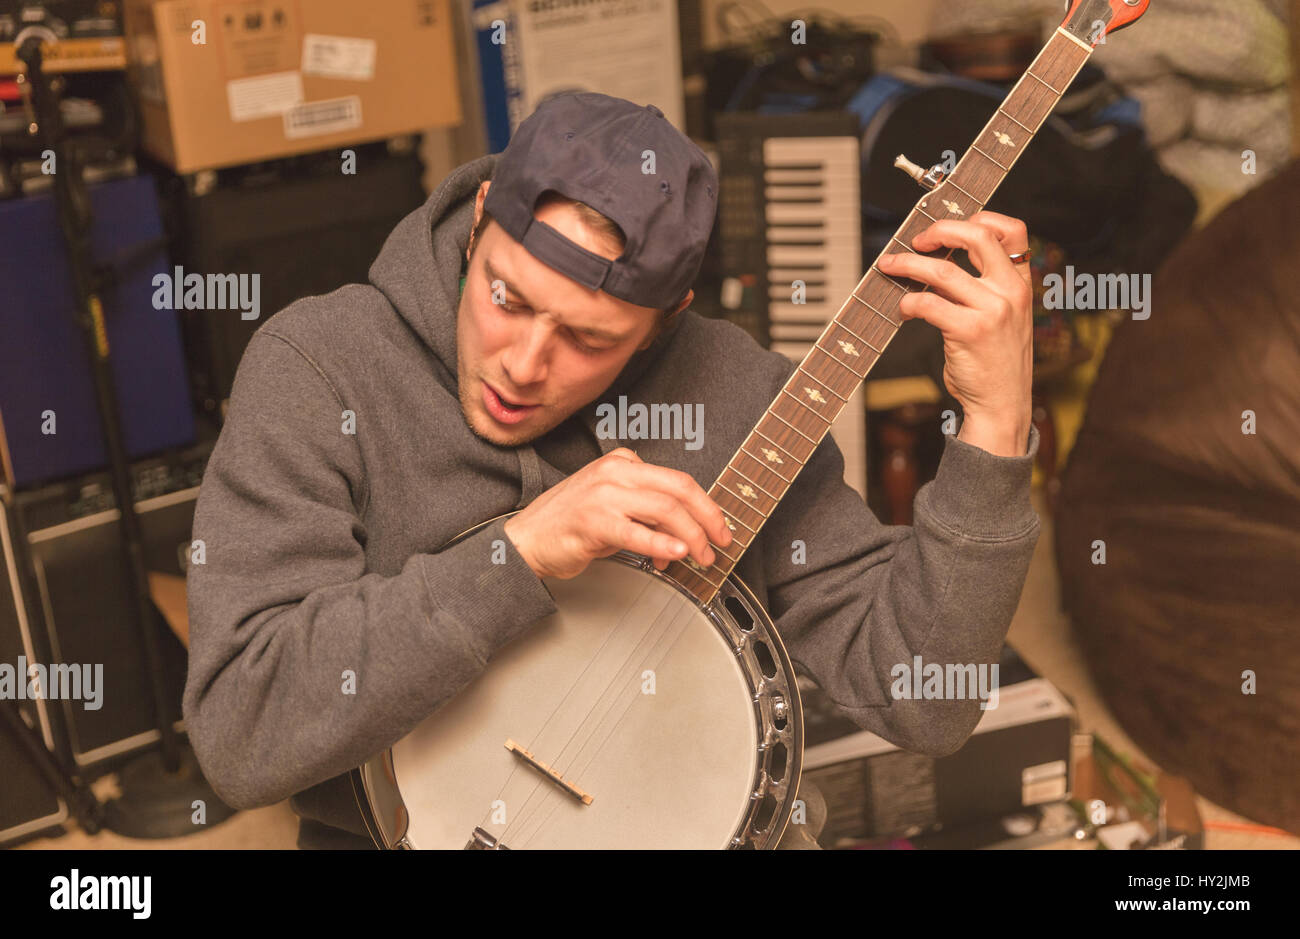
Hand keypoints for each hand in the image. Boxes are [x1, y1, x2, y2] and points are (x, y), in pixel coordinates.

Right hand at [502, 447, 733, 579]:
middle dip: (708, 519)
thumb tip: (684, 533)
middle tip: (720, 542)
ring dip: (691, 537)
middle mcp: (615, 472)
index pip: (678, 479)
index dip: (705, 506)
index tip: (718, 527)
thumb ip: (647, 510)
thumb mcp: (613, 504)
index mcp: (622, 461)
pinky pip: (636, 532)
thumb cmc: (569, 525)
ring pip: (665, 509)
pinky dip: (662, 543)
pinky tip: (675, 554)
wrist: (526, 540)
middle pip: (679, 489)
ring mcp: (603, 495)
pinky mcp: (594, 522)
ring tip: (700, 557)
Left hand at [876, 211, 1033, 456]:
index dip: (980, 218)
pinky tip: (903, 308)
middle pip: (976, 236)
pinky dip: (908, 302)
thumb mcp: (1003, 319)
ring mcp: (992, 310)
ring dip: (908, 265)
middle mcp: (1011, 292)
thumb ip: (984, 289)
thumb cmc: (994, 363)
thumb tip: (937, 264)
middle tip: (916, 241)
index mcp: (1021, 284)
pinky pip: (928, 303)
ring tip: (890, 267)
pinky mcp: (970, 331)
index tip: (950, 228)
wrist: (1002, 404)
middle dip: (939, 230)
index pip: (1013, 230)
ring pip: (942, 270)